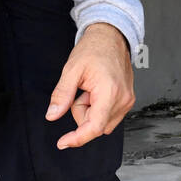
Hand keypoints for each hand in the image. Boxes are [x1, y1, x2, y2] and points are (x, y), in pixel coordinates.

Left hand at [46, 23, 135, 148]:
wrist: (110, 37)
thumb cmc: (93, 49)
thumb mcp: (71, 70)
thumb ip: (61, 95)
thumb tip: (52, 115)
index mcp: (110, 92)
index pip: (94, 127)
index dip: (77, 138)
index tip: (63, 143)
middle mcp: (123, 99)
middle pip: (96, 126)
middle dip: (82, 113)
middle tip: (80, 91)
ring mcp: (127, 100)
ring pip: (102, 122)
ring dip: (90, 111)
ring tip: (89, 89)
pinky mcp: (127, 100)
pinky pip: (108, 115)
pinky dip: (98, 107)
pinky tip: (96, 91)